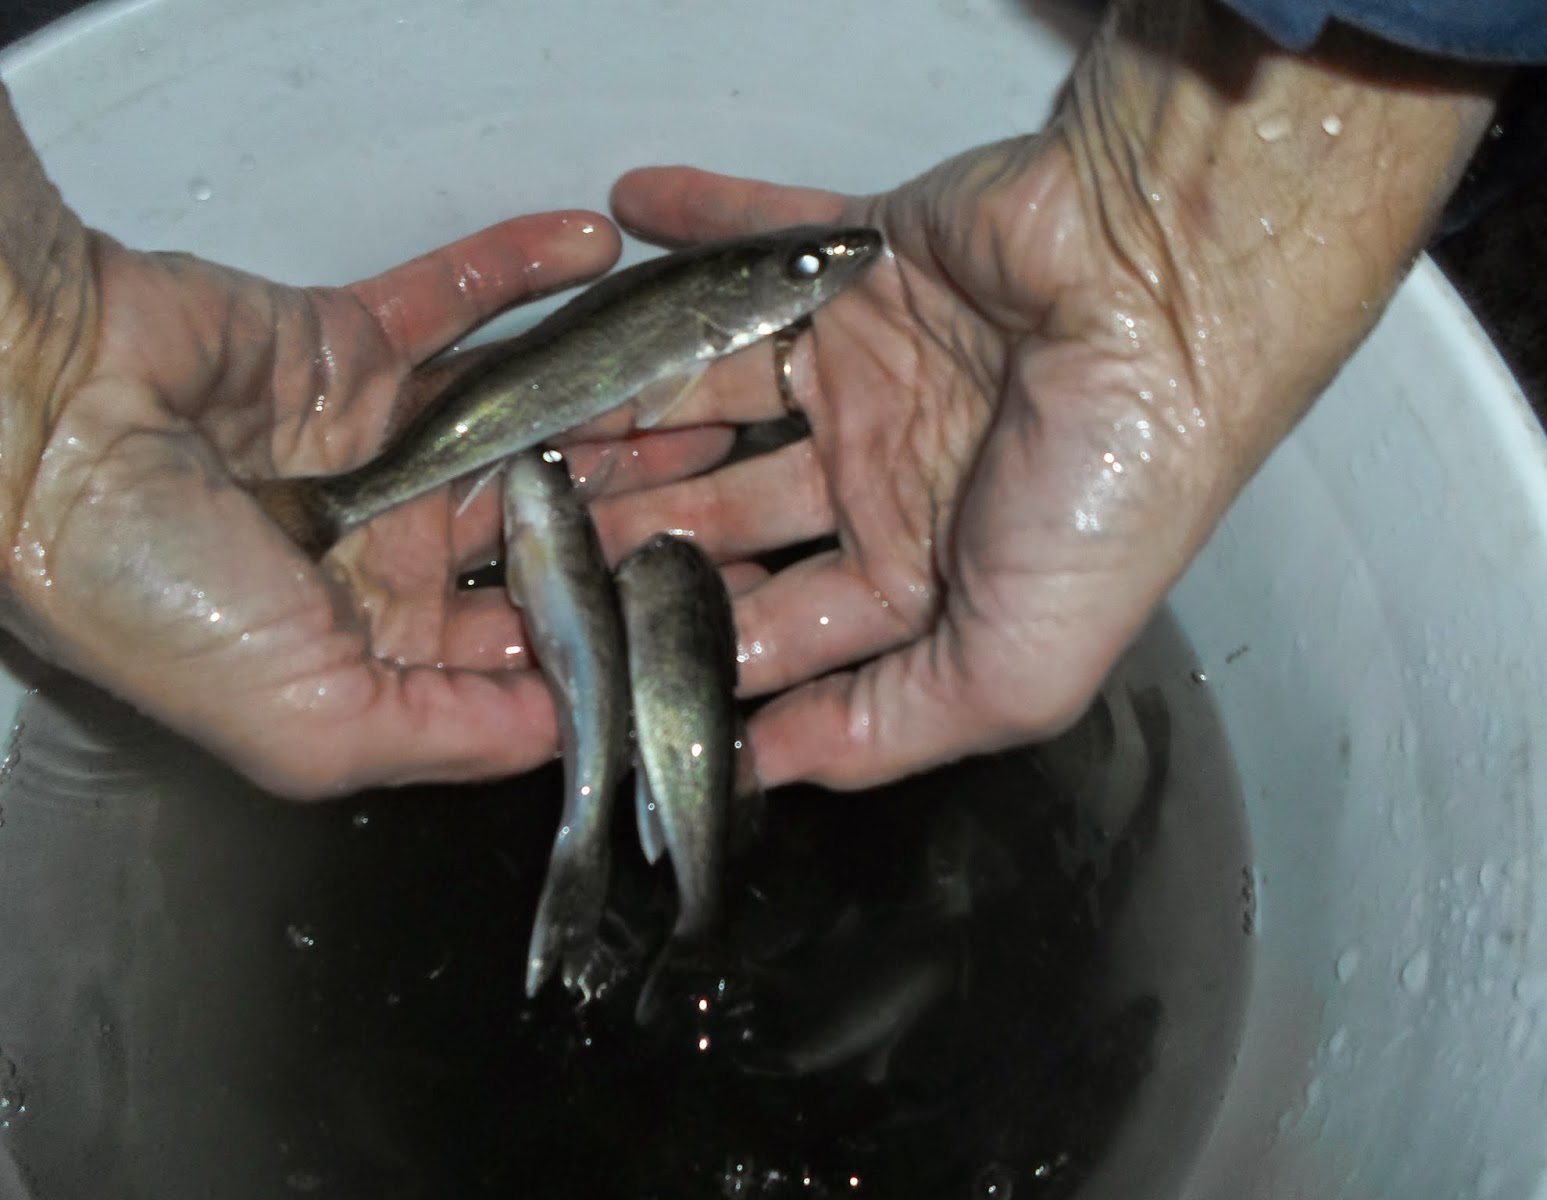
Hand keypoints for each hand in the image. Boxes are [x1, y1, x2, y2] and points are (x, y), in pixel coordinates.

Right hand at [0, 86, 739, 797]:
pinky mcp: (352, 349)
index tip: (713, 607)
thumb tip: (572, 742)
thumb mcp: (312, 725)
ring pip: (521, 423)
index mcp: (378, 653)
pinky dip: (516, 271)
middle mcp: (385, 557)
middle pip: (541, 533)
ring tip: (711, 381)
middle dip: (636, 514)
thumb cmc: (149, 595)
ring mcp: (373, 447)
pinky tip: (590, 249)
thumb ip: (453, 740)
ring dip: (610, 400)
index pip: (527, 651)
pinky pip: (453, 302)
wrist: (38, 427)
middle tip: (745, 488)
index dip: (616, 631)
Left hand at [596, 0, 1496, 790]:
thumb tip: (769, 772)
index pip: (770, 627)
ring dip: (628, 395)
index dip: (676, 643)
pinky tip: (627, 206)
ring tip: (529, 408)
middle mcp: (884, 473)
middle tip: (521, 536)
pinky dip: (698, 219)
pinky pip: (761, 233)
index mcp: (916, 575)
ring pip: (714, 385)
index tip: (576, 652)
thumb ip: (888, 733)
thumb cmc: (1104, 495)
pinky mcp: (860, 256)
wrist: (1165, 296)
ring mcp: (867, 360)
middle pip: (723, 508)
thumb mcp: (1012, 669)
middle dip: (630, 527)